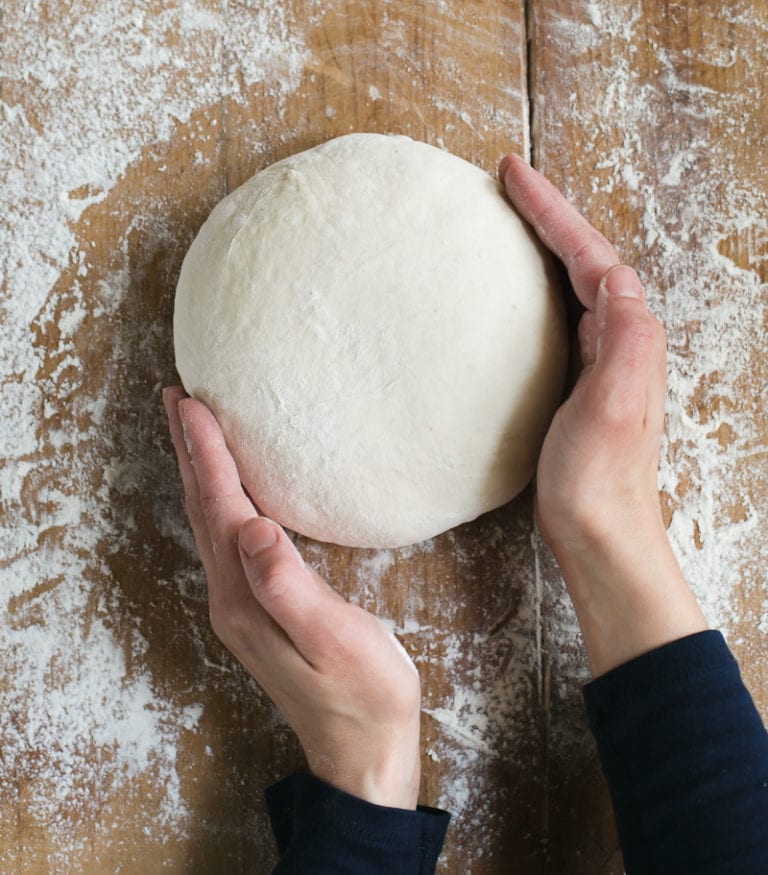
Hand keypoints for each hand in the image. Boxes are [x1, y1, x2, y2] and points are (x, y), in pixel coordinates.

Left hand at [163, 388, 420, 808]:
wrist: (362, 750)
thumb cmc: (363, 693)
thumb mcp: (336, 639)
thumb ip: (290, 586)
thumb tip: (252, 527)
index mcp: (247, 598)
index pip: (221, 509)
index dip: (207, 455)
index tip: (194, 404)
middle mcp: (232, 599)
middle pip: (202, 510)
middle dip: (189, 452)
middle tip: (177, 400)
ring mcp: (240, 607)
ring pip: (208, 524)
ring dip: (198, 473)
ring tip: (192, 433)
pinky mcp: (256, 610)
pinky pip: (224, 540)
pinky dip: (216, 501)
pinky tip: (226, 491)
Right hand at [499, 154, 706, 674]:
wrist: (598, 533)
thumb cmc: (599, 481)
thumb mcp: (613, 408)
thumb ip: (623, 341)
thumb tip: (615, 277)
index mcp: (627, 336)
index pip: (589, 255)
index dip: (551, 211)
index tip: (513, 174)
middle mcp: (619, 340)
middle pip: (582, 258)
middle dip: (547, 215)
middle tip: (507, 181)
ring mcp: (598, 360)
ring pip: (571, 282)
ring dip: (544, 245)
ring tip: (510, 217)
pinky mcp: (576, 381)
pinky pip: (557, 314)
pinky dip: (537, 287)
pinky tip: (514, 291)